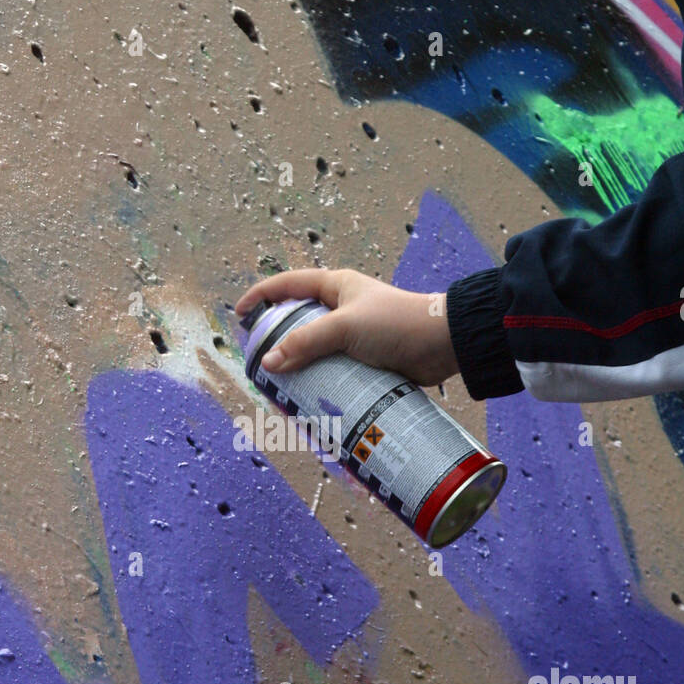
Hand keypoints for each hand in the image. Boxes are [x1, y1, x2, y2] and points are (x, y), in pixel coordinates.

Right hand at [234, 268, 458, 386]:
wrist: (443, 345)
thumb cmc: (396, 323)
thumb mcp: (345, 327)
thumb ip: (306, 342)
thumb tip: (269, 361)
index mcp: (335, 287)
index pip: (288, 284)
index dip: (260, 296)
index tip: (239, 314)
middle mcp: (342, 308)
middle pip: (298, 322)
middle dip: (278, 341)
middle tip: (260, 362)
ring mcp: (354, 335)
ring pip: (316, 351)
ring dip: (300, 369)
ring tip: (281, 388)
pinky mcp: (365, 359)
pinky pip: (334, 370)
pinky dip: (321, 383)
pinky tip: (310, 399)